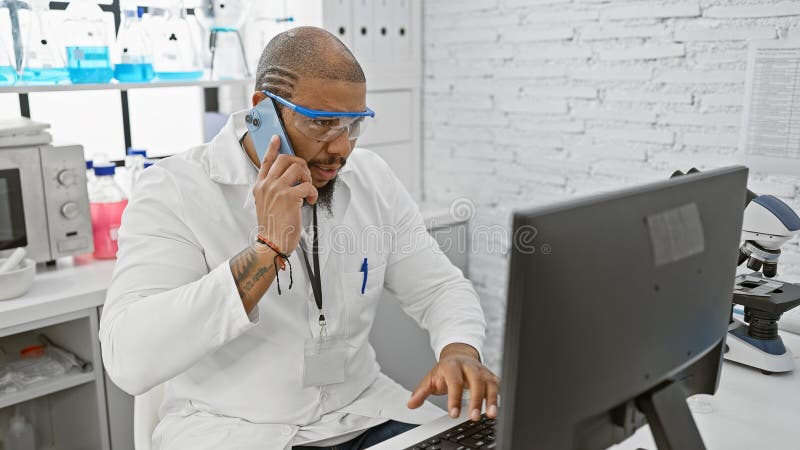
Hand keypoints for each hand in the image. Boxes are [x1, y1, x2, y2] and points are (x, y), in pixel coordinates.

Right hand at [253, 135, 317, 253]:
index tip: (277, 138)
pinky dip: (313, 192)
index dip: (272, 148)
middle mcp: (266, 185)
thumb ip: (272, 190)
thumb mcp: (266, 204)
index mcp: (260, 186)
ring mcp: (277, 189)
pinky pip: (307, 185)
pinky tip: (310, 201)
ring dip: (307, 177)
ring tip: (307, 190)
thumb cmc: (273, 226)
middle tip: (304, 177)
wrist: (272, 242)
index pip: (265, 162)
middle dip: (299, 164)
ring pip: (297, 168)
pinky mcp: (289, 197)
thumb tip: (289, 179)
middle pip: (285, 159)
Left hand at [407, 343, 499, 420]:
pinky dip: (497, 397)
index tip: (454, 414)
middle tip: (473, 417)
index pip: (454, 382)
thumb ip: (421, 392)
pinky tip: (495, 409)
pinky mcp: (490, 376)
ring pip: (489, 383)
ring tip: (490, 415)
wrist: (458, 356)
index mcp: (452, 366)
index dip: (454, 398)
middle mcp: (469, 366)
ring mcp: (481, 370)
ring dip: (491, 399)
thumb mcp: (430, 379)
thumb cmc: (445, 370)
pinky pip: (497, 386)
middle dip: (475, 399)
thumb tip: (411, 404)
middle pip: (475, 380)